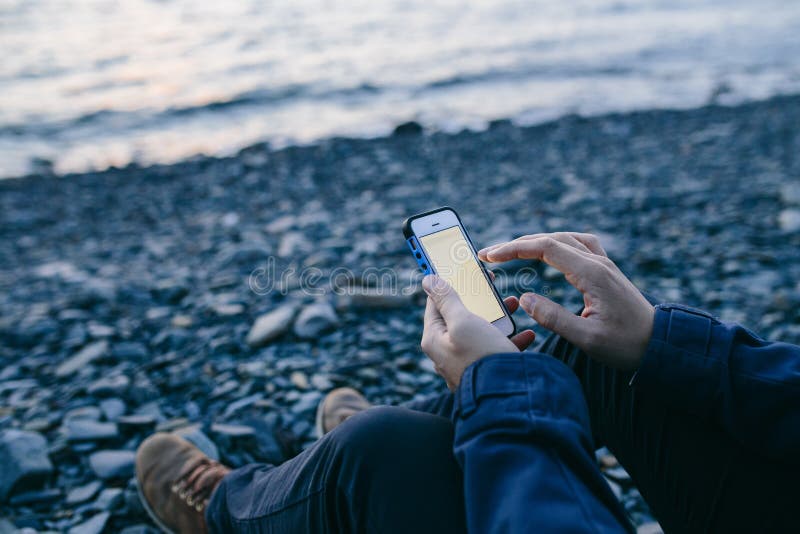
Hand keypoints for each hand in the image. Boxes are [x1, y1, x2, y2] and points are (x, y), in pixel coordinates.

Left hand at [420, 275, 535, 389]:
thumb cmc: (481, 357)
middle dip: (478, 298)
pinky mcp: (486, 371)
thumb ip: (446, 299)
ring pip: (481, 330)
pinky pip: (497, 349)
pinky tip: (526, 333)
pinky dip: (511, 338)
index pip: (434, 303)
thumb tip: (427, 280)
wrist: (506, 397)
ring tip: (513, 304)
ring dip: (498, 316)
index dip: (447, 283)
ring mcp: (466, 362)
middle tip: (491, 283)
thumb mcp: (462, 321)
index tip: (460, 269)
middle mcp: (446, 352)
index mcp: (434, 339)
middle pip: (460, 315)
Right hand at [479, 232, 653, 370]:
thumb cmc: (626, 346)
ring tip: (512, 251)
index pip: (546, 248)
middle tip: (490, 254)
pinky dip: (557, 242)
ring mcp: (605, 264)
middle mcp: (598, 263)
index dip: (515, 249)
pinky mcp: (607, 271)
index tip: (490, 256)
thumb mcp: (587, 338)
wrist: (661, 346)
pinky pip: (578, 245)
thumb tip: (526, 299)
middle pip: (552, 238)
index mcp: (592, 274)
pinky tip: (548, 249)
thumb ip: (553, 318)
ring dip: (536, 240)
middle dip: (518, 243)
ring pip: (565, 239)